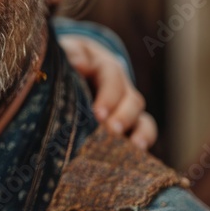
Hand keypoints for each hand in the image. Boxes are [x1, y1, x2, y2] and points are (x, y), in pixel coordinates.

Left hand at [59, 35, 156, 150]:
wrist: (73, 67)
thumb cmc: (67, 60)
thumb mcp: (66, 51)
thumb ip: (71, 53)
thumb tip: (79, 63)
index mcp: (104, 66)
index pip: (112, 76)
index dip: (108, 95)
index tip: (98, 113)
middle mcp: (121, 88)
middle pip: (132, 100)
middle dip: (123, 116)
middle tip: (110, 130)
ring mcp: (127, 108)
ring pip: (143, 119)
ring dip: (140, 134)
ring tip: (134, 147)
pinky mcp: (127, 126)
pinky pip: (143, 135)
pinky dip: (143, 145)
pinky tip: (137, 159)